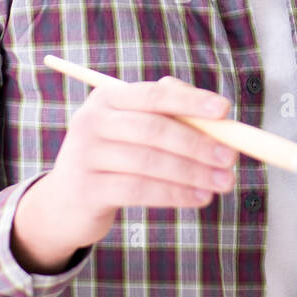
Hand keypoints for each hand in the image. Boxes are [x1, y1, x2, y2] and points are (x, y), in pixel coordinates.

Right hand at [10, 74, 235, 270]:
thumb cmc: (114, 159)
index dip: (191, 101)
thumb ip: (169, 115)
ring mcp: (85, 156)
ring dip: (193, 173)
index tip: (225, 110)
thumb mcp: (132, 130)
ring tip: (223, 182)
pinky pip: (140, 190)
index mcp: (107, 98)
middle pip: (153, 129)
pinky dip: (175, 195)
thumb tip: (218, 116)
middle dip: (198, 144)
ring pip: (150, 163)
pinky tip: (200, 199)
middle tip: (231, 158)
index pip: (154, 94)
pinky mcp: (88, 189)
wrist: (65, 202)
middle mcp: (91, 121)